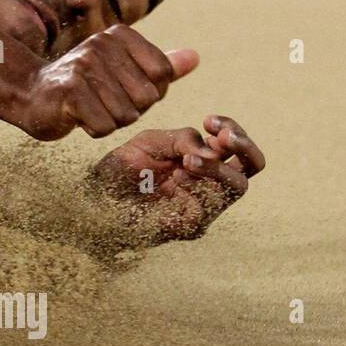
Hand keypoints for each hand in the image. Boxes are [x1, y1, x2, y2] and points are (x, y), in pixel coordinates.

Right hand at [17, 25, 197, 139]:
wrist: (29, 94)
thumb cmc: (81, 85)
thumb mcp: (121, 70)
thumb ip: (159, 66)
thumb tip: (195, 58)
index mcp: (120, 35)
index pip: (162, 76)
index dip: (147, 93)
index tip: (120, 89)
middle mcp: (102, 44)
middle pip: (147, 98)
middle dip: (129, 110)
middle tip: (102, 101)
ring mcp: (84, 66)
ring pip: (127, 115)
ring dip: (110, 121)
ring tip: (89, 108)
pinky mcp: (70, 91)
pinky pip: (104, 127)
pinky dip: (94, 129)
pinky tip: (78, 116)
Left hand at [91, 115, 264, 240]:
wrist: (93, 198)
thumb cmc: (120, 169)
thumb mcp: (151, 142)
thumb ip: (182, 139)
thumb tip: (214, 150)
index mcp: (201, 163)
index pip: (236, 148)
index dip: (232, 130)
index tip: (210, 120)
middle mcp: (207, 184)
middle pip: (252, 167)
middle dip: (244, 146)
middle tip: (222, 135)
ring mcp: (203, 206)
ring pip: (237, 185)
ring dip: (219, 166)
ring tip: (189, 159)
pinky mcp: (192, 225)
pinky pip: (214, 204)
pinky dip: (203, 182)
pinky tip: (182, 170)